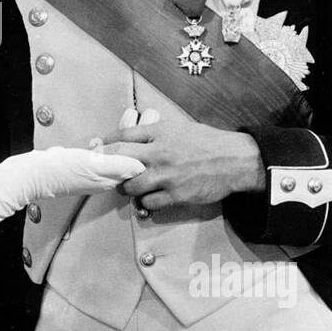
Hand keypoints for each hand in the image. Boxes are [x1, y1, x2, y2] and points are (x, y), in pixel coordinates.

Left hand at [109, 115, 264, 209]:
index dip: (104, 144)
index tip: (96, 149)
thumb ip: (153, 132)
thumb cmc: (206, 142)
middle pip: (119, 160)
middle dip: (108, 167)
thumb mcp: (178, 127)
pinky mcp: (176, 195)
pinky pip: (149, 202)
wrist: (235, 160)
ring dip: (126, 188)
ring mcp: (167, 176)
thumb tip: (129, 138)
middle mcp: (159, 154)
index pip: (121, 137)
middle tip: (107, 171)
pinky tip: (149, 196)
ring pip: (130, 186)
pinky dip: (145, 201)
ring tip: (129, 186)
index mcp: (159, 133)